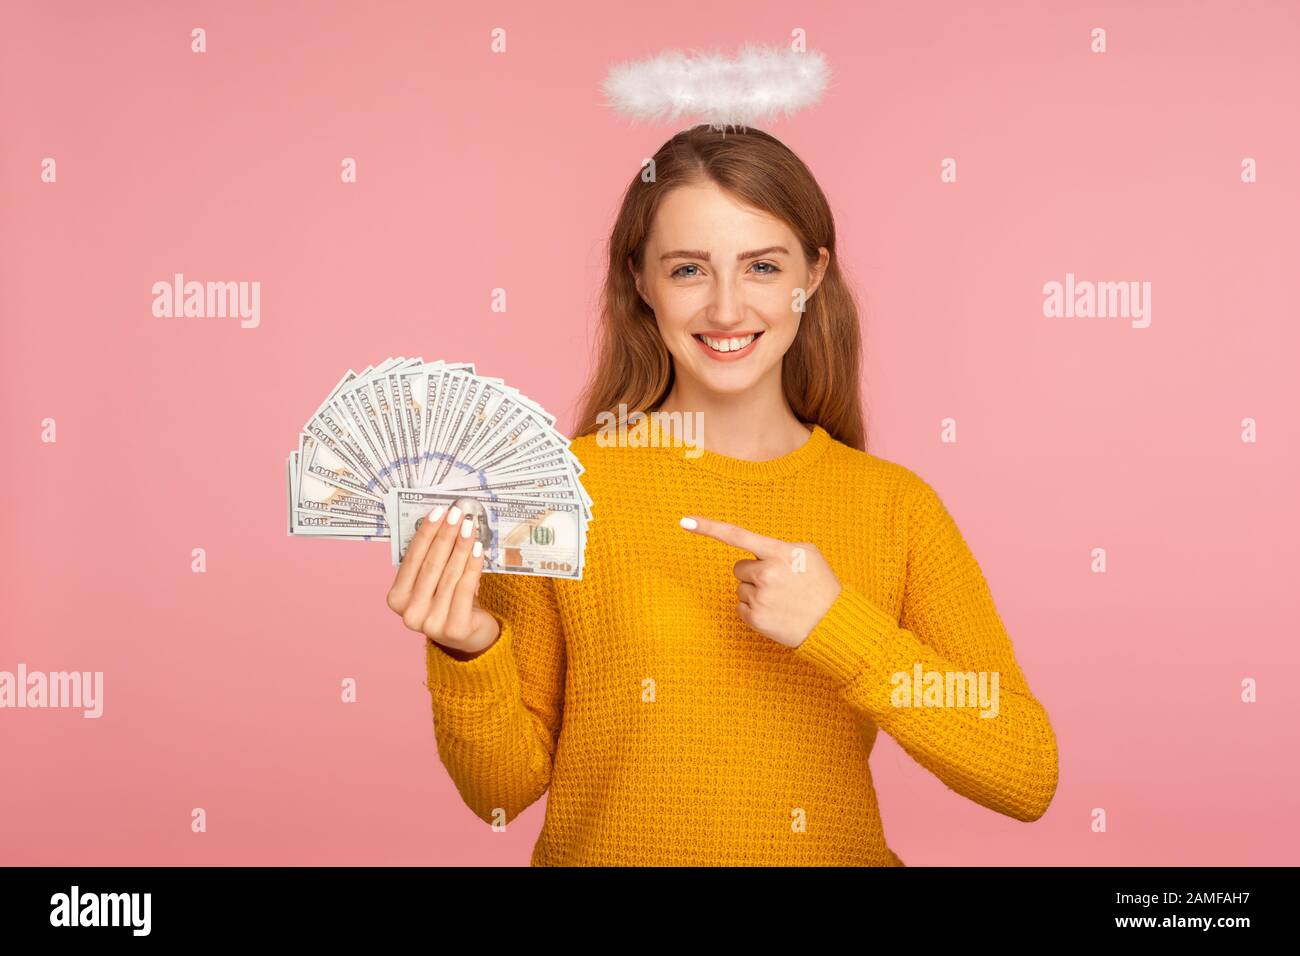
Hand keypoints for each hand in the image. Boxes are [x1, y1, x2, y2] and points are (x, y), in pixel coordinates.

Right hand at [387, 504, 499, 657]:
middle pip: (431, 565)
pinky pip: (465, 589)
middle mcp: (409, 613)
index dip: (426, 533)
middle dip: (446, 535)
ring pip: (449, 575)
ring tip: (470, 526)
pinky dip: (472, 566)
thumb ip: (431, 560)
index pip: (411, 559)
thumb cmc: (450, 602)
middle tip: (458, 513)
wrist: (470, 637)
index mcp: (397, 599)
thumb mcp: (434, 583)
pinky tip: (478, 549)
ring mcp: (431, 624)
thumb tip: (444, 522)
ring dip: (461, 546)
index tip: (439, 511)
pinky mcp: (454, 629)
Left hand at [679, 515, 841, 647]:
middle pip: (738, 568)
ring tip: (781, 600)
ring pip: (740, 588)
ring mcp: (760, 598)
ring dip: (755, 592)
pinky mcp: (755, 619)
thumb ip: (779, 547)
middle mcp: (766, 574)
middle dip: (753, 573)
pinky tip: (775, 612)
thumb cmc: (821, 585)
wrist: (833, 624)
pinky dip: (754, 610)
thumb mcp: (807, 554)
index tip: (684, 521)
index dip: (709, 527)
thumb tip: (756, 550)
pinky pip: (740, 607)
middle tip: (779, 584)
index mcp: (779, 553)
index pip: (738, 536)